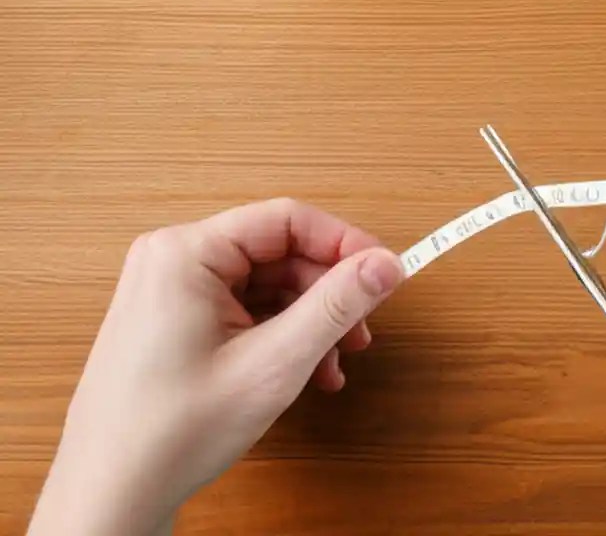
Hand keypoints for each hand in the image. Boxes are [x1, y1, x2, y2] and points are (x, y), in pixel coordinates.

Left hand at [27, 198, 405, 535]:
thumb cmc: (170, 432)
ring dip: (311, 320)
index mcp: (185, 254)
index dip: (345, 244)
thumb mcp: (273, 364)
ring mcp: (172, 290)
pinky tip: (306, 371)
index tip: (387, 273)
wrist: (113, 490)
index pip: (287, 220)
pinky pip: (247, 308)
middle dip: (329, 293)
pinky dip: (283, 335)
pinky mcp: (177, 319)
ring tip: (334, 364)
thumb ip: (336, 306)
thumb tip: (385, 265)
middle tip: (362, 331)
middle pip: (280, 253)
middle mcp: (174, 260)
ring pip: (269, 284)